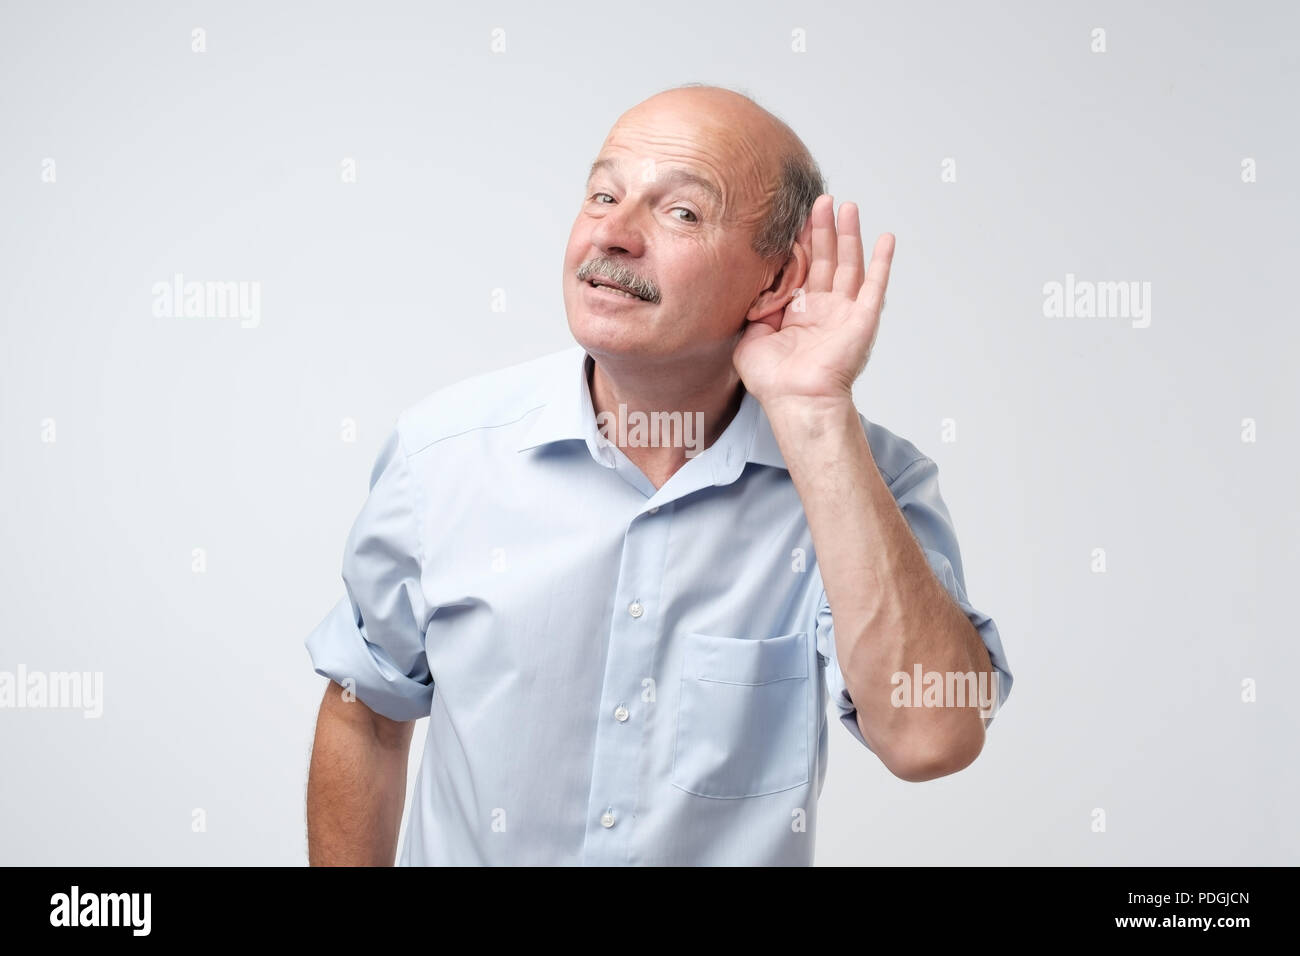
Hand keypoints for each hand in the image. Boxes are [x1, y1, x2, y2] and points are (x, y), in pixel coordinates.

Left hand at [733, 194, 893, 406]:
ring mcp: (844, 313)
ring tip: (848, 206)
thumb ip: (753, 310)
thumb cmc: (772, 379)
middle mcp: (823, 310)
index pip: (801, 269)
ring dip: (849, 235)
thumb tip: (755, 286)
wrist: (796, 400)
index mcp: (798, 313)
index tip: (795, 218)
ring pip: (849, 264)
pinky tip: (885, 238)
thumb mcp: (750, 338)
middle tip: (821, 200)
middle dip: (823, 229)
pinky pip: (875, 285)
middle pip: (825, 259)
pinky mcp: (863, 319)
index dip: (800, 243)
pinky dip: (882, 261)